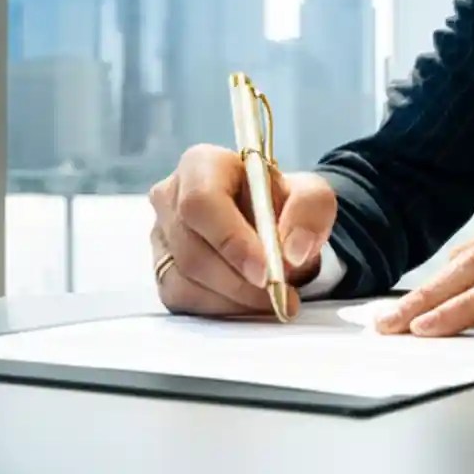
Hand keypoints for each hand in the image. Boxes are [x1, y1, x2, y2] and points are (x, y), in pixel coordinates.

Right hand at [148, 144, 337, 316]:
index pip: (201, 201)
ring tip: (273, 298)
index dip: (231, 240)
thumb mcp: (312, 196)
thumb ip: (310, 211)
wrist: (271, 226)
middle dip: (240, 281)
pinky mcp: (162, 270)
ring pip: (186, 279)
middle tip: (280, 294)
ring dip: (235, 298)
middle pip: (192, 248)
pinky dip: (222, 308)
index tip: (266, 271)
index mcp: (202, 165)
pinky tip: (248, 302)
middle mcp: (170, 196)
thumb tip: (292, 250)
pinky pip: (182, 299)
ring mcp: (161, 236)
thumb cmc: (284, 205)